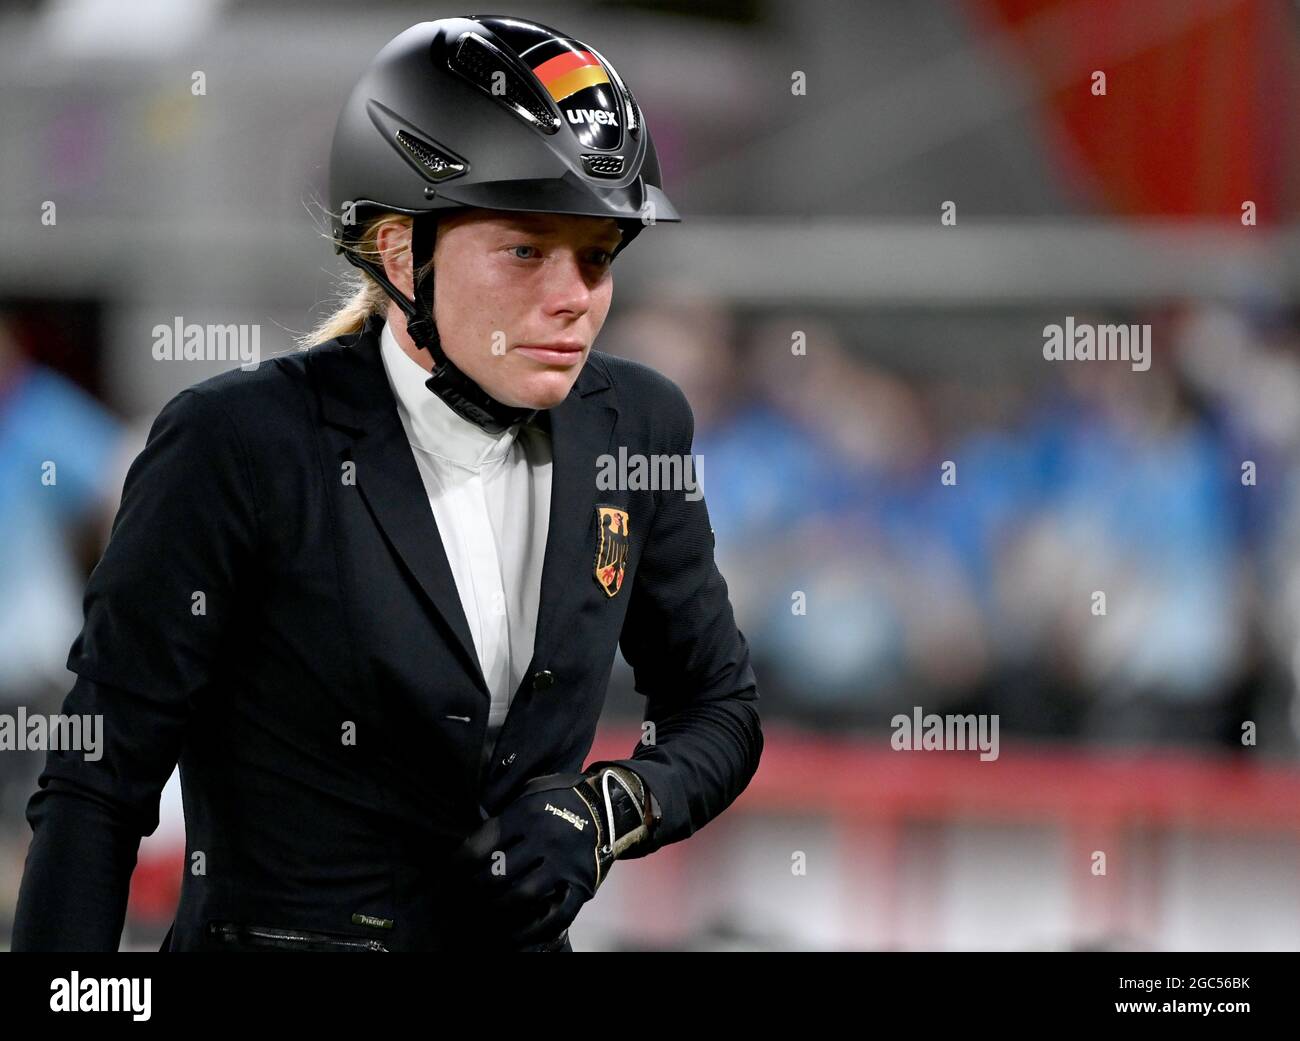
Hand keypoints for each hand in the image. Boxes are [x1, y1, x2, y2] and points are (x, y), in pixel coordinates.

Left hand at [449, 765, 657, 947]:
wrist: (608, 806)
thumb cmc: (560, 797)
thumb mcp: (529, 793)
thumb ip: (504, 815)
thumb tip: (470, 844)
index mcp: (526, 813)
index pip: (480, 845)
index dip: (457, 865)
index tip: (448, 876)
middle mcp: (544, 838)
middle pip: (497, 873)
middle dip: (474, 889)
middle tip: (463, 897)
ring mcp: (564, 864)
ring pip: (521, 895)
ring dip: (497, 908)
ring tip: (484, 912)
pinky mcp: (581, 883)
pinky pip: (554, 915)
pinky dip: (531, 930)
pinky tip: (513, 934)